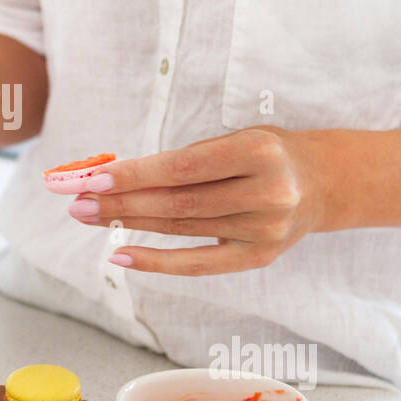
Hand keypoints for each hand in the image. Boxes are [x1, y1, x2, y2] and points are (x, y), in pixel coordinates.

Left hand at [67, 128, 332, 275]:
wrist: (323, 182)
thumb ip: (186, 158)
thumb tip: (114, 176)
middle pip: (177, 202)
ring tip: (89, 216)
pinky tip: (121, 255)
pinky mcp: (259, 257)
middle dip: (121, 201)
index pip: (182, 168)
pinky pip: (199, 263)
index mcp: (259, 151)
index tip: (93, 177)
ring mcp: (264, 230)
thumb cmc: (266, 153)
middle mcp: (266, 192)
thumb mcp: (236, 137)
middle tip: (77, 201)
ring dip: (128, 224)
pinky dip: (157, 261)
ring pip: (181, 229)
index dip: (135, 175)